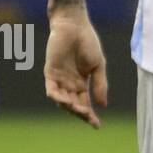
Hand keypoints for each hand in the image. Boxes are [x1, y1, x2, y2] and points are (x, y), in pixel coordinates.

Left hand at [44, 10, 107, 128]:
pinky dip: (58, 98)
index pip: (84, 103)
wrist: (74, 26)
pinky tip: (67, 101)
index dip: (90, 115)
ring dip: (71, 107)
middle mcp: (69, 84)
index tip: (97, 126)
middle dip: (81, 114)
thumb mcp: (98, 65)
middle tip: (89, 118)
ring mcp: (59, 79)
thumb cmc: (88, 43)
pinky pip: (52, 90)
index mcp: (81, 83)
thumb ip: (100, 84)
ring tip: (81, 110)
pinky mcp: (49, 73)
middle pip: (73, 105)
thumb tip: (103, 104)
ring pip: (62, 101)